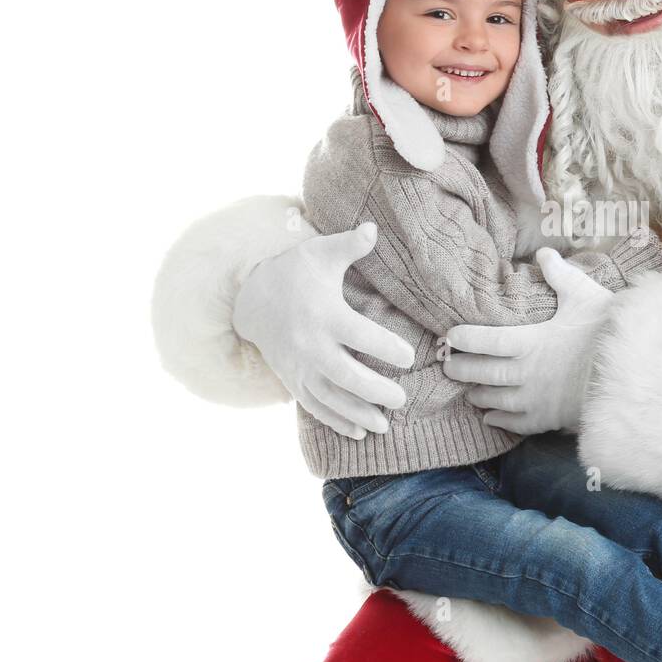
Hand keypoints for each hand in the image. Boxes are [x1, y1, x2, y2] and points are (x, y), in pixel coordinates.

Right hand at [232, 224, 414, 438]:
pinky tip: (360, 432)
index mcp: (324, 315)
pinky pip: (316, 407)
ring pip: (331, 398)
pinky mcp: (293, 381)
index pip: (359, 336)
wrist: (251, 298)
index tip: (409, 356)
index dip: (386, 347)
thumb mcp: (319, 253)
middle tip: (403, 398)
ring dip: (359, 414)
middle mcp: (311, 346)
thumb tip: (373, 228)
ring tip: (386, 425)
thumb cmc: (295, 272)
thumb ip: (349, 245)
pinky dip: (337, 422)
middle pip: (347, 376)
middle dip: (376, 391)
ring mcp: (300, 367)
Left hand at [441, 248, 613, 434]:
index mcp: (530, 342)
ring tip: (468, 391)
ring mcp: (535, 399)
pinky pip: (516, 423)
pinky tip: (490, 417)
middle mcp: (526, 373)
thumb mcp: (584, 296)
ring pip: (496, 399)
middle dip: (462, 369)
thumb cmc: (606, 333)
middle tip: (447, 366)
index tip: (450, 336)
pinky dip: (500, 420)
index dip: (466, 338)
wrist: (630, 375)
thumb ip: (560, 275)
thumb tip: (543, 253)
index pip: (487, 340)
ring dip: (478, 394)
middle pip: (484, 372)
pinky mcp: (548, 419)